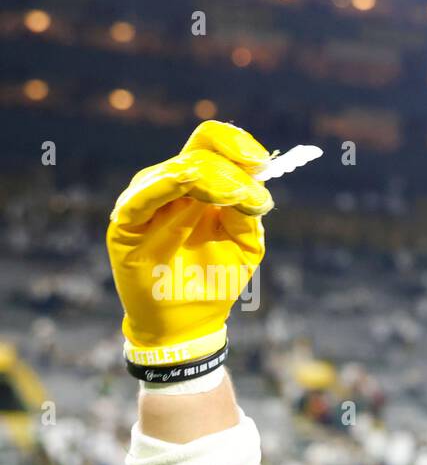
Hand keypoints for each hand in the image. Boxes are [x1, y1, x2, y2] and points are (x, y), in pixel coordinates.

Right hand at [106, 121, 273, 366]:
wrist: (189, 321)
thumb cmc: (216, 281)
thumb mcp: (245, 245)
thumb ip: (249, 212)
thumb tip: (256, 188)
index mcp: (202, 186)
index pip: (212, 143)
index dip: (237, 144)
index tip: (261, 162)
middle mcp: (172, 187)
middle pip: (198, 153)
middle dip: (229, 168)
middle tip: (249, 194)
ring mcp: (147, 201)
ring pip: (173, 171)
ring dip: (209, 179)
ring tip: (234, 197)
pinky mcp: (127, 222)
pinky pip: (142, 196)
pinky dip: (166, 187)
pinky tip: (191, 192)